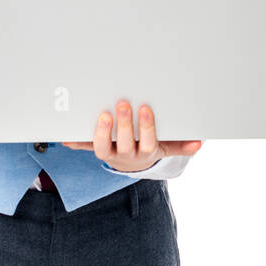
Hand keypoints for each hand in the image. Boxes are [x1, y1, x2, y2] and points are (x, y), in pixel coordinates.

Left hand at [62, 101, 202, 172]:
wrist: (132, 162)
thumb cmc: (150, 145)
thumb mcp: (166, 146)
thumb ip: (181, 145)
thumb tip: (199, 143)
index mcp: (145, 152)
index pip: (148, 142)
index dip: (146, 127)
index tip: (145, 108)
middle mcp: (126, 155)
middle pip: (125, 144)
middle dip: (124, 125)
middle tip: (122, 103)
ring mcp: (110, 153)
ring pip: (103, 149)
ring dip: (101, 133)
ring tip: (102, 114)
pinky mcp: (95, 149)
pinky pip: (84, 147)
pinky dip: (74, 142)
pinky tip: (66, 135)